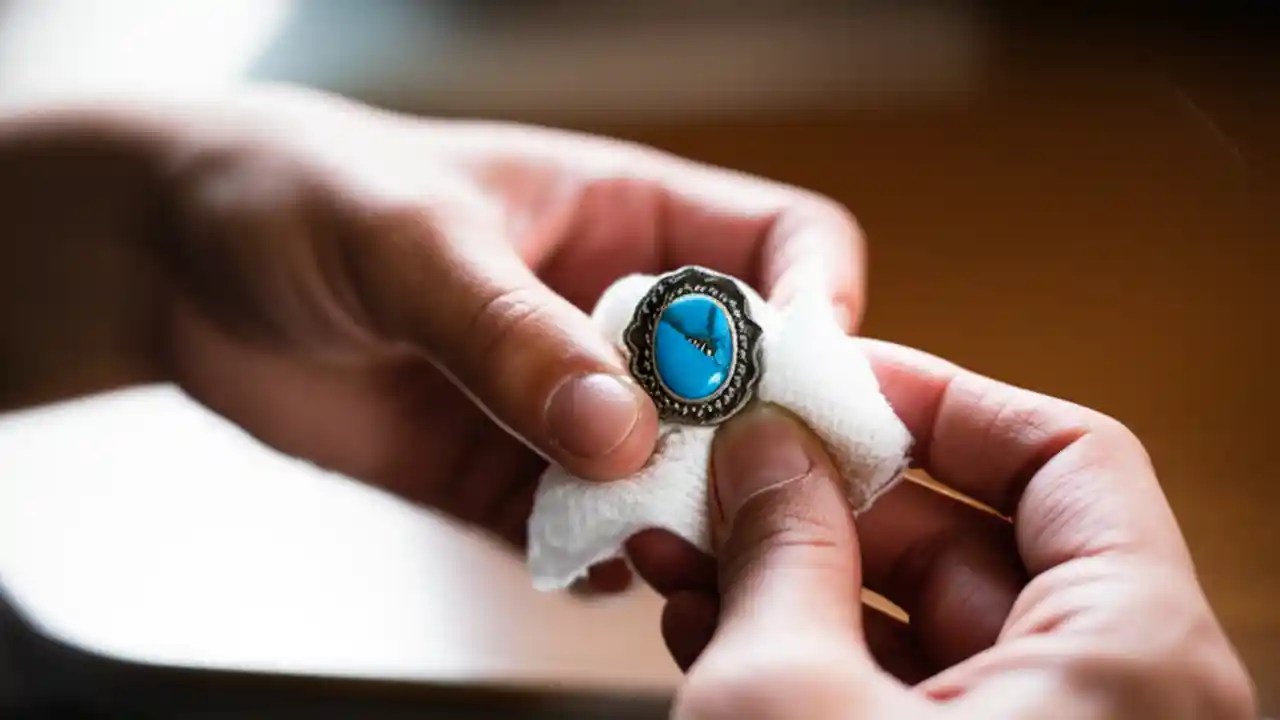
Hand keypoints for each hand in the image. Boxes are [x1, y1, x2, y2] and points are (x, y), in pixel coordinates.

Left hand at [0, 87, 861, 564]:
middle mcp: (613, 316)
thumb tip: (622, 433)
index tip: (808, 374)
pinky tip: (591, 569)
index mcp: (625, 218)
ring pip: (674, 472)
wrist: (179, 265)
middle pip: (748, 383)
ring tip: (662, 550)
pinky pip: (583, 531)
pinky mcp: (504, 473)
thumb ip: (512, 332)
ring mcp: (563, 402)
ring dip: (684, 516)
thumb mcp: (407, 238)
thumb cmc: (298, 193)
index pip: (782, 246)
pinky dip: (602, 559)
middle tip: (743, 500)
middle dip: (761, 443)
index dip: (819, 304)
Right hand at [629, 340, 1254, 717]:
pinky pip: (906, 686)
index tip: (835, 379)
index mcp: (1129, 664)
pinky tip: (712, 617)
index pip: (1070, 455)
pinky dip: (814, 648)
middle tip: (732, 463)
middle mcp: (1115, 701)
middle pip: (981, 534)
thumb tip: (765, 448)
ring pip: (927, 616)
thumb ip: (782, 546)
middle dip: (834, 494)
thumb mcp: (786, 695)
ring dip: (799, 571)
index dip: (942, 397)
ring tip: (690, 540)